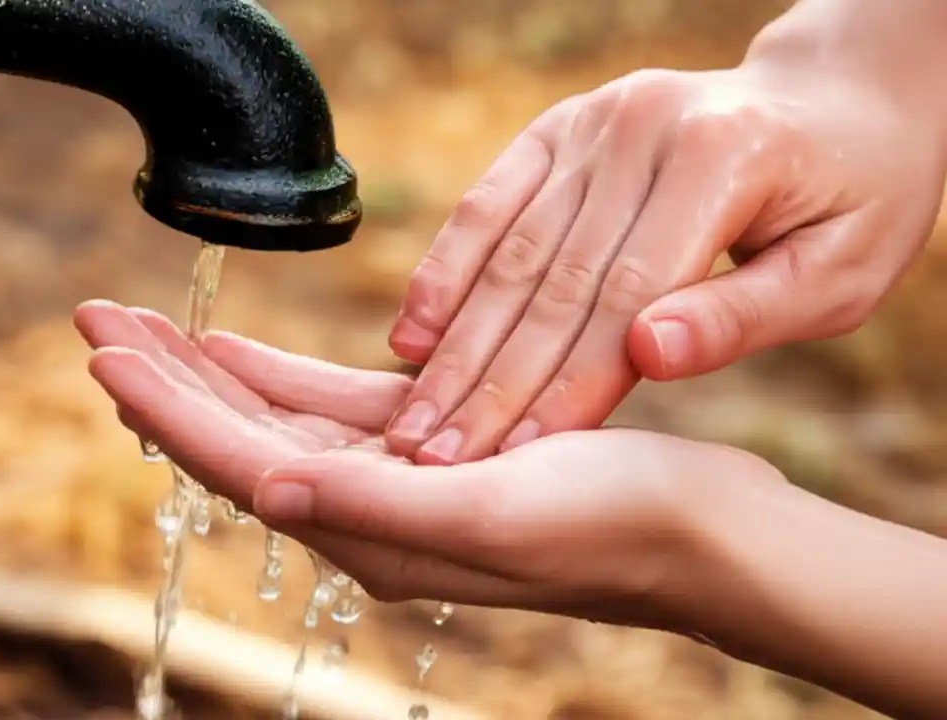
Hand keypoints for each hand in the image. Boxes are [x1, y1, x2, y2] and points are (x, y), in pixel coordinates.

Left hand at [72, 300, 780, 629]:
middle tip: (96, 320)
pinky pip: (330, 408)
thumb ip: (375, 506)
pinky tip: (236, 352)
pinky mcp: (429, 447)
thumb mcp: (491, 518)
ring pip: (273, 419)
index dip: (166, 407)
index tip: (104, 353)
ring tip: (146, 326)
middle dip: (163, 379)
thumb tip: (268, 487)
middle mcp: (366, 512)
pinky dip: (278, 377)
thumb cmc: (610, 527)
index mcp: (369, 533)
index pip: (238, 462)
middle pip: (236, 438)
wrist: (698, 534)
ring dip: (207, 372)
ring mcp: (394, 480)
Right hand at [386, 60, 946, 464]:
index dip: (568, 383)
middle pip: (550, 279)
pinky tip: (414, 335)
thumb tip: (647, 356)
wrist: (834, 102)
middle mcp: (642, 129)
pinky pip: (488, 204)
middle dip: (489, 379)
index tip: (518, 460)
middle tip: (433, 458)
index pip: (625, 296)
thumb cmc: (851, 200)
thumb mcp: (840, 271)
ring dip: (456, 344)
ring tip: (414, 421)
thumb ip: (741, 316)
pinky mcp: (559, 128)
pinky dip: (446, 272)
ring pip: (508, 251)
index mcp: (722, 158)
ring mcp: (593, 123)